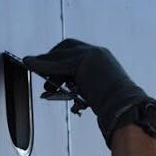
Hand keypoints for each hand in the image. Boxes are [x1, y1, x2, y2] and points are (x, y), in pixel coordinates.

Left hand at [22, 39, 152, 146]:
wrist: (125, 109)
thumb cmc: (116, 109)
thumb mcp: (98, 94)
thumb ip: (84, 88)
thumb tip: (73, 95)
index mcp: (103, 59)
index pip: (77, 51)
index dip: (61, 57)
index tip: (50, 68)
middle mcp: (97, 53)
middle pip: (67, 47)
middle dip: (51, 56)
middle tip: (39, 69)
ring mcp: (91, 55)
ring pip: (61, 55)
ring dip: (45, 62)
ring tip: (34, 70)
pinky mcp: (83, 62)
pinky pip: (57, 63)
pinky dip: (42, 64)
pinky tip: (29, 63)